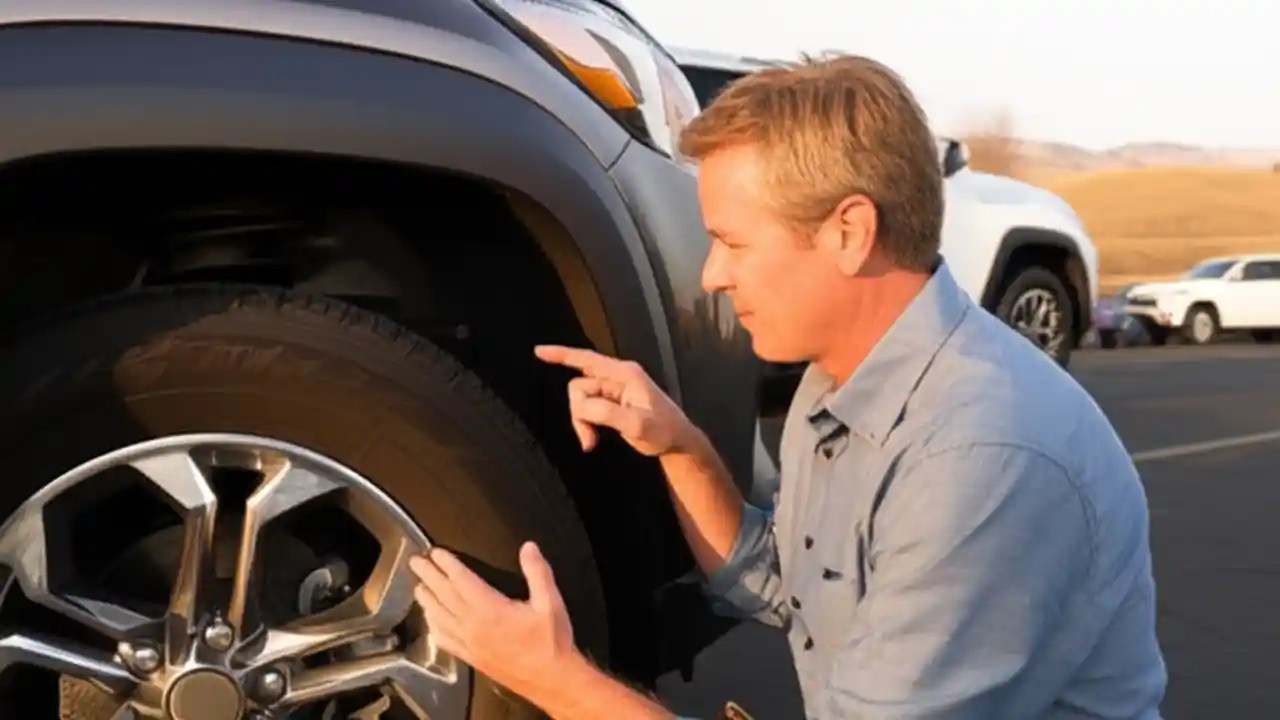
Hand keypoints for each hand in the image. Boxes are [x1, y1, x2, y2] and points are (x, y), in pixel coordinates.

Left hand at [409, 542, 578, 705]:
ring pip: (440, 618)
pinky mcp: (472, 658)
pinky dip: (435, 629)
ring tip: (418, 588)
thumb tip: (528, 548)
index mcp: (490, 610)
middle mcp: (474, 626)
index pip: (462, 581)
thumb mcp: (550, 602)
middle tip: (415, 562)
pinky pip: (446, 641)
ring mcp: (470, 644)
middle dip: (429, 577)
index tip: (435, 553)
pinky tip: (431, 623)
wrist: (551, 680)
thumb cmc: (551, 642)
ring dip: (427, 601)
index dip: (447, 565)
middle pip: (445, 596)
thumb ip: (538, 572)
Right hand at [535, 344, 696, 455]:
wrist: (678, 443)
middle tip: (589, 438)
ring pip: (581, 400)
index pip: (587, 360)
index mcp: (625, 374)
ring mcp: (614, 391)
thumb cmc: (663, 431)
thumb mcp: (637, 425)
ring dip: (582, 422)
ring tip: (592, 442)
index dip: (562, 355)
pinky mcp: (612, 404)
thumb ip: (607, 413)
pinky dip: (586, 424)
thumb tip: (581, 407)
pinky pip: (588, 409)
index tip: (538, 351)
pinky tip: (592, 440)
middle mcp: (617, 378)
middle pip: (579, 386)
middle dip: (579, 413)